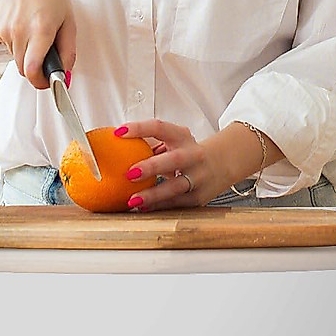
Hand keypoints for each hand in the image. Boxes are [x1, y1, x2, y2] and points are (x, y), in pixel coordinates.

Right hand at [0, 0, 75, 89]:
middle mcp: (19, 31)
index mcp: (41, 30)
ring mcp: (5, 28)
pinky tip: (24, 25)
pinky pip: (7, 45)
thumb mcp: (68, 22)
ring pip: (15, 57)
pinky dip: (16, 42)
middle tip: (46, 58)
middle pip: (23, 69)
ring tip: (35, 32)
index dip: (40, 81)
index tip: (47, 81)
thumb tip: (66, 76)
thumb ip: (68, 52)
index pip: (32, 70)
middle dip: (35, 69)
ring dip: (25, 53)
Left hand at [116, 118, 236, 209]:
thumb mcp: (172, 140)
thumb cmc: (186, 150)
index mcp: (182, 136)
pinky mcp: (200, 196)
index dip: (138, 128)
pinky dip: (160, 206)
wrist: (222, 163)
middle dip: (151, 167)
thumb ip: (148, 143)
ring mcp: (199, 177)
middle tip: (129, 173)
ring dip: (154, 194)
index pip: (159, 127)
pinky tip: (144, 207)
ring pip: (177, 187)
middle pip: (173, 160)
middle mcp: (193, 154)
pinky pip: (178, 203)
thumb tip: (113, 145)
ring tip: (133, 199)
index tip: (118, 133)